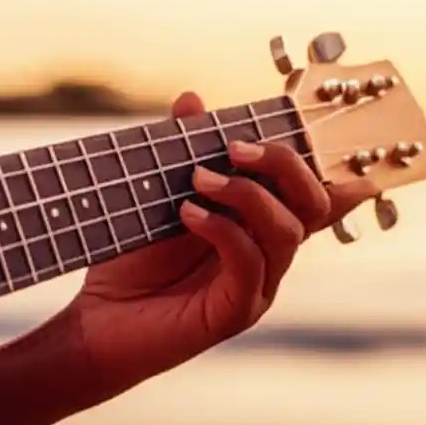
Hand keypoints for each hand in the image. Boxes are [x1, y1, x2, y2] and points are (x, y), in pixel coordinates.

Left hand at [69, 91, 361, 390]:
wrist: (96, 325)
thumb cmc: (130, 264)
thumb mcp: (156, 197)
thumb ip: (180, 151)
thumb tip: (193, 99)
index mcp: (259, 227)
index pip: (311, 192)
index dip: (329, 161)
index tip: (314, 123)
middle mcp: (268, 256)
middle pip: (312, 204)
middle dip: (284, 164)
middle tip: (235, 147)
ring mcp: (257, 287)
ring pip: (286, 231)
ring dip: (246, 194)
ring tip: (197, 180)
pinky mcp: (235, 313)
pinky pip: (250, 263)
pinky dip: (224, 230)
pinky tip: (188, 214)